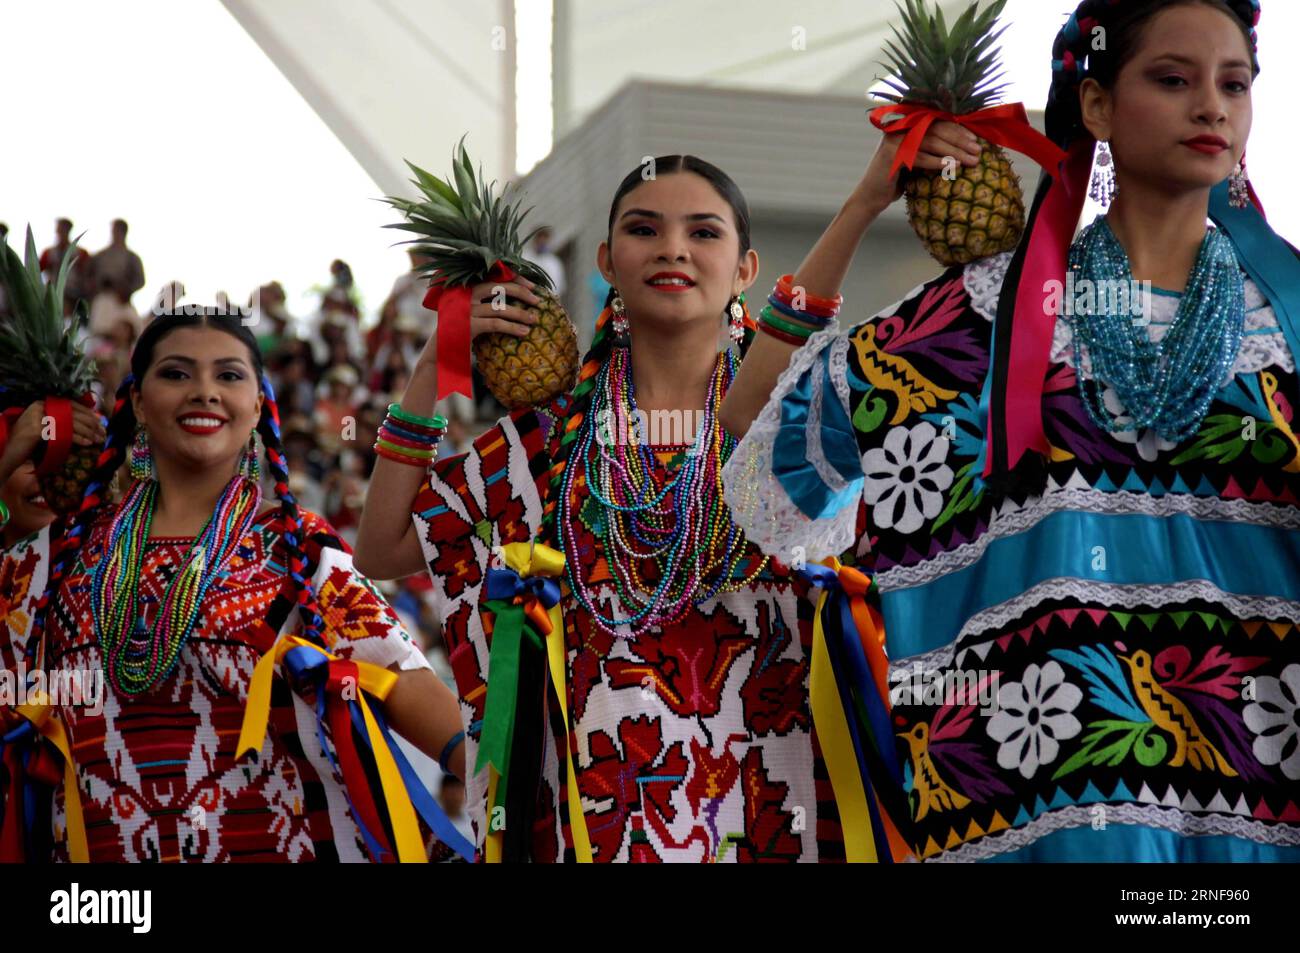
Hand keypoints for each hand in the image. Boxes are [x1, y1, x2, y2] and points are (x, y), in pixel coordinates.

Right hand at [7, 400, 103, 459]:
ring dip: (87, 432)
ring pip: (70, 423)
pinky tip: (87, 443)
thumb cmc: (29, 443)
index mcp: (42, 403)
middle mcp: (39, 407)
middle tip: (103, 433)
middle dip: (91, 424)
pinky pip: (62, 433)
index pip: (70, 404)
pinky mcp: (36, 429)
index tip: (100, 421)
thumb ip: (62, 422)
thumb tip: (91, 422)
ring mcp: (37, 417)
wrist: (8, 453)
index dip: (87, 413)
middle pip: (72, 414)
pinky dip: (77, 438)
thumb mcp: (46, 428)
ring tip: (98, 440)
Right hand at [468, 276, 540, 339]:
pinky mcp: (469, 325)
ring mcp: (467, 309)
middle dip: (521, 292)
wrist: (442, 348)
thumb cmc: (463, 328)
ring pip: (500, 307)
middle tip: (537, 301)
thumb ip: (489, 300)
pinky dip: (512, 327)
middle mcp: (466, 293)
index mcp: (469, 285)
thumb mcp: (473, 309)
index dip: (515, 279)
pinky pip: (495, 324)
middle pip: (499, 287)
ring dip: (520, 313)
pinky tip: (523, 332)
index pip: (496, 276)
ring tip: (534, 320)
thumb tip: (521, 295)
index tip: (532, 286)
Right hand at [855, 109, 983, 212]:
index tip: (976, 141)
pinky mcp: (890, 153)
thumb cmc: (898, 180)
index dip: (958, 130)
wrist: (871, 197)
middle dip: (959, 140)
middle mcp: (899, 126)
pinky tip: (953, 166)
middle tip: (977, 151)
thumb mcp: (918, 159)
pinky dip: (938, 162)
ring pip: (931, 141)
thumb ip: (933, 148)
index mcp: (907, 123)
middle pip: (936, 129)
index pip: (938, 121)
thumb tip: (967, 144)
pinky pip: (920, 156)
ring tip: (970, 160)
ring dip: (953, 151)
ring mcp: (894, 138)